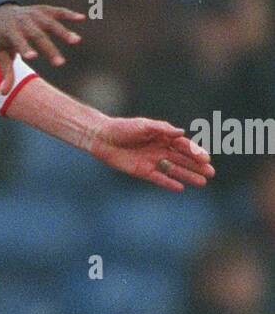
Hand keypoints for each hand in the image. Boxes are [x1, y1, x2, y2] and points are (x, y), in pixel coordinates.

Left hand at [0, 3, 84, 84]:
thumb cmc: (2, 38)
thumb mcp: (0, 53)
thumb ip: (6, 72)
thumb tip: (4, 94)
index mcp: (10, 31)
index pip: (18, 41)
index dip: (25, 48)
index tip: (32, 57)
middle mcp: (23, 21)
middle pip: (37, 35)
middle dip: (49, 49)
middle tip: (60, 63)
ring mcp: (34, 14)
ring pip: (50, 23)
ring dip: (63, 31)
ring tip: (77, 41)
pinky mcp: (43, 9)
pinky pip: (57, 11)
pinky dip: (69, 14)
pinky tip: (81, 18)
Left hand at [88, 116, 214, 191]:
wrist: (102, 138)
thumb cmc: (123, 128)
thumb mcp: (143, 126)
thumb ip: (162, 130)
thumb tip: (181, 133)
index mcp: (162, 136)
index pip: (183, 145)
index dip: (195, 152)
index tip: (206, 159)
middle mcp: (160, 149)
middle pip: (182, 159)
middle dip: (196, 166)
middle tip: (211, 173)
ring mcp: (152, 161)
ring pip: (174, 170)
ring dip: (188, 175)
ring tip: (202, 182)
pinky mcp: (142, 171)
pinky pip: (158, 178)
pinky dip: (169, 183)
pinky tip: (181, 188)